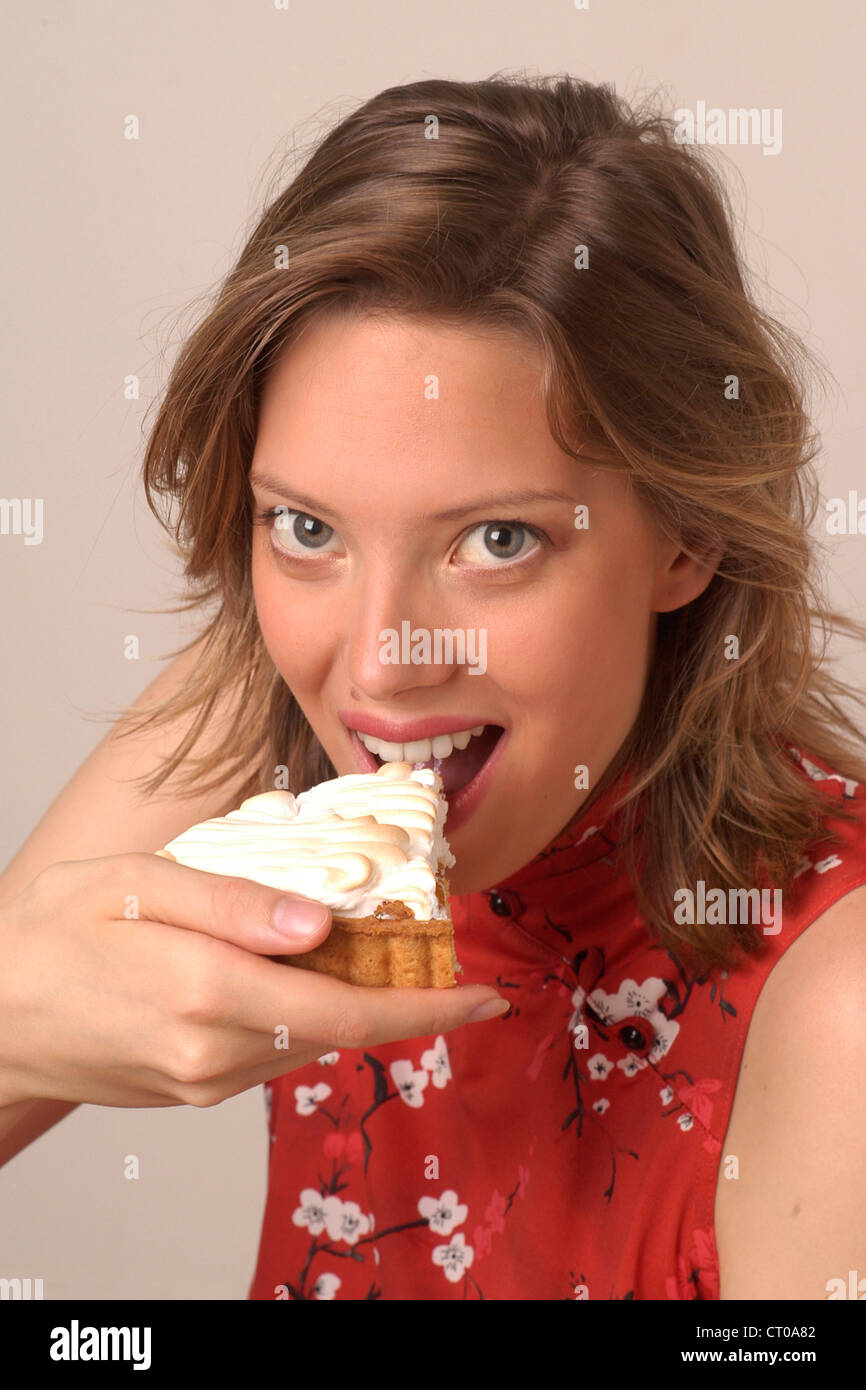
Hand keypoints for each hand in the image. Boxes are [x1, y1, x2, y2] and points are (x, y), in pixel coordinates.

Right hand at [0, 854, 505, 1108]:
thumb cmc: (55, 933)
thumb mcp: (138, 885)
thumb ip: (233, 902)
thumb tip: (322, 922)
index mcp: (210, 993)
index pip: (349, 1009)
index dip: (427, 1008)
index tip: (486, 999)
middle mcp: (215, 1051)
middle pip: (341, 1026)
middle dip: (398, 992)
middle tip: (431, 945)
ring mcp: (204, 1080)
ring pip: (310, 1039)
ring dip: (352, 999)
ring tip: (367, 945)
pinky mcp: (193, 1089)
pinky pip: (273, 1051)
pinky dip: (305, 1012)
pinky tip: (296, 968)